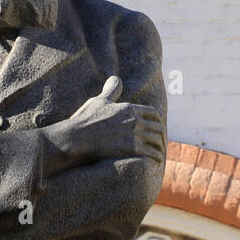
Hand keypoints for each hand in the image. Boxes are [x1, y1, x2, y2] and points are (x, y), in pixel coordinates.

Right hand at [46, 76, 164, 172]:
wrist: (78, 138)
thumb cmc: (86, 119)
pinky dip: (157, 157)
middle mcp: (135, 120)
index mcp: (129, 108)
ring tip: (160, 153)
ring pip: (157, 140)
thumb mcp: (99, 100)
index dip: (157, 120)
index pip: (153, 112)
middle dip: (162, 135)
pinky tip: (157, 161)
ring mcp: (134, 135)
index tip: (157, 126)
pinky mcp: (132, 148)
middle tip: (161, 142)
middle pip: (158, 127)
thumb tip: (116, 78)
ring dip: (160, 147)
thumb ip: (111, 90)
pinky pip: (152, 153)